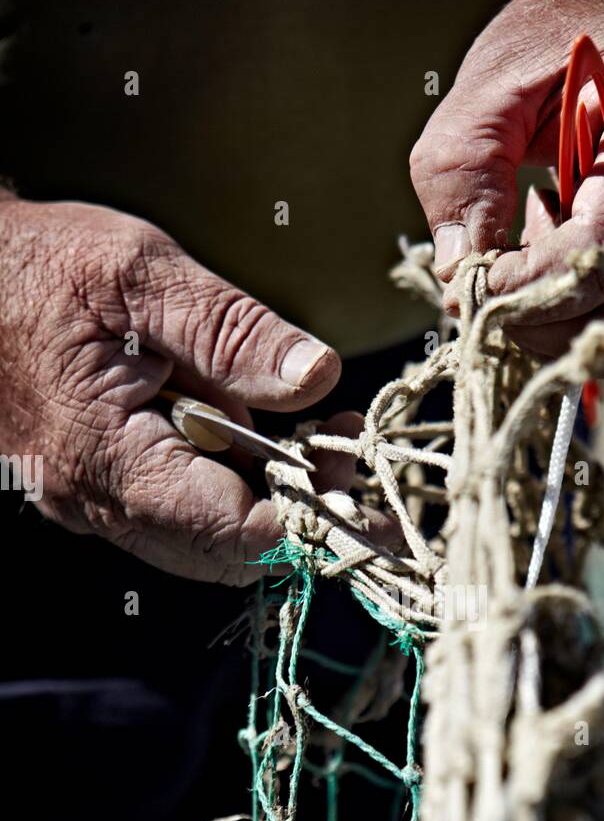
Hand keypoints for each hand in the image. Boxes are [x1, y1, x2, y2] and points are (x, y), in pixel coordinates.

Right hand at [0, 197, 341, 582]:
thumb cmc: (40, 266)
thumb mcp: (142, 273)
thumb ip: (233, 332)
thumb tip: (316, 380)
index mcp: (111, 457)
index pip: (234, 534)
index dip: (305, 513)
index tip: (345, 462)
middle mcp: (97, 500)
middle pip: (225, 554)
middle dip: (292, 511)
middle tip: (335, 446)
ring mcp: (91, 502)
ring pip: (202, 542)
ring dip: (260, 498)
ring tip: (292, 430)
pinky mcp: (93, 489)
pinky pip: (174, 514)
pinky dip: (221, 484)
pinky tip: (236, 427)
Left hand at [409, 0, 603, 380]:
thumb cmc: (575, 39)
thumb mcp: (496, 78)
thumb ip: (463, 170)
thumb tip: (460, 272)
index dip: (529, 286)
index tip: (473, 281)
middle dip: (547, 326)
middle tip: (494, 290)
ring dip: (571, 334)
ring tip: (534, 267)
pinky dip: (595, 330)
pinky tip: (563, 271)